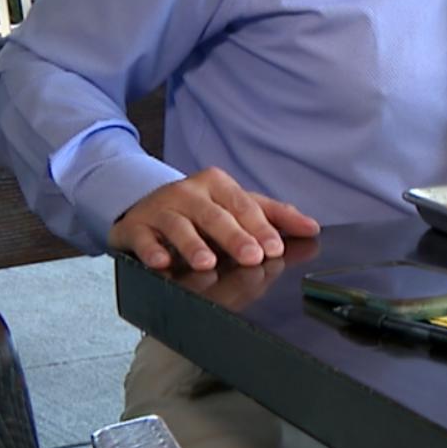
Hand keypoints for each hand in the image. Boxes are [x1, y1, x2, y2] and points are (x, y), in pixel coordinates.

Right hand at [109, 167, 320, 270]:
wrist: (145, 207)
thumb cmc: (201, 210)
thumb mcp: (237, 206)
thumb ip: (274, 216)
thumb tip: (311, 227)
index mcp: (218, 184)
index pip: (243, 206)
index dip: (260, 227)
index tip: (274, 248)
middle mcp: (188, 192)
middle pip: (214, 216)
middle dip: (234, 237)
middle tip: (252, 257)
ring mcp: (160, 208)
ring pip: (178, 226)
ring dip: (193, 245)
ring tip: (208, 263)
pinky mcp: (135, 226)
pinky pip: (143, 238)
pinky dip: (151, 251)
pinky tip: (161, 263)